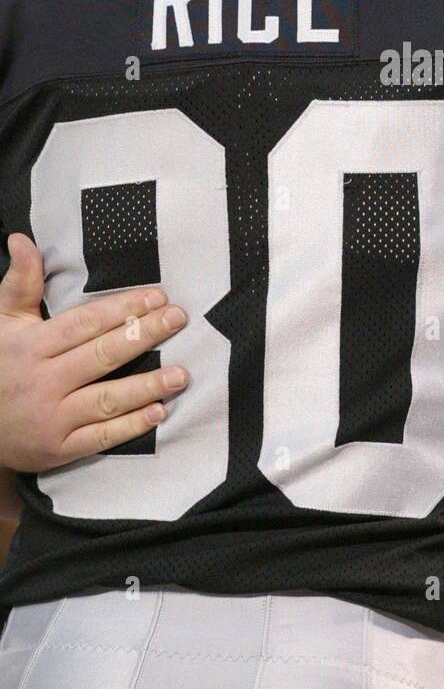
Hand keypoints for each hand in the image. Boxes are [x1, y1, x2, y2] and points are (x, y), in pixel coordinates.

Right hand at [0, 233, 189, 472]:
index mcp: (32, 345)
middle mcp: (44, 381)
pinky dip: (130, 426)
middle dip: (143, 335)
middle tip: (178, 319)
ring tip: (181, 374)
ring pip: (106, 399)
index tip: (157, 296)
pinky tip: (159, 412)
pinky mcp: (59, 449)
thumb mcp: (4, 322)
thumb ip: (21, 282)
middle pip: (102, 355)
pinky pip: (100, 437)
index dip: (123, 308)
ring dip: (146, 385)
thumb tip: (21, 239)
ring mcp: (52, 418)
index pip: (85, 323)